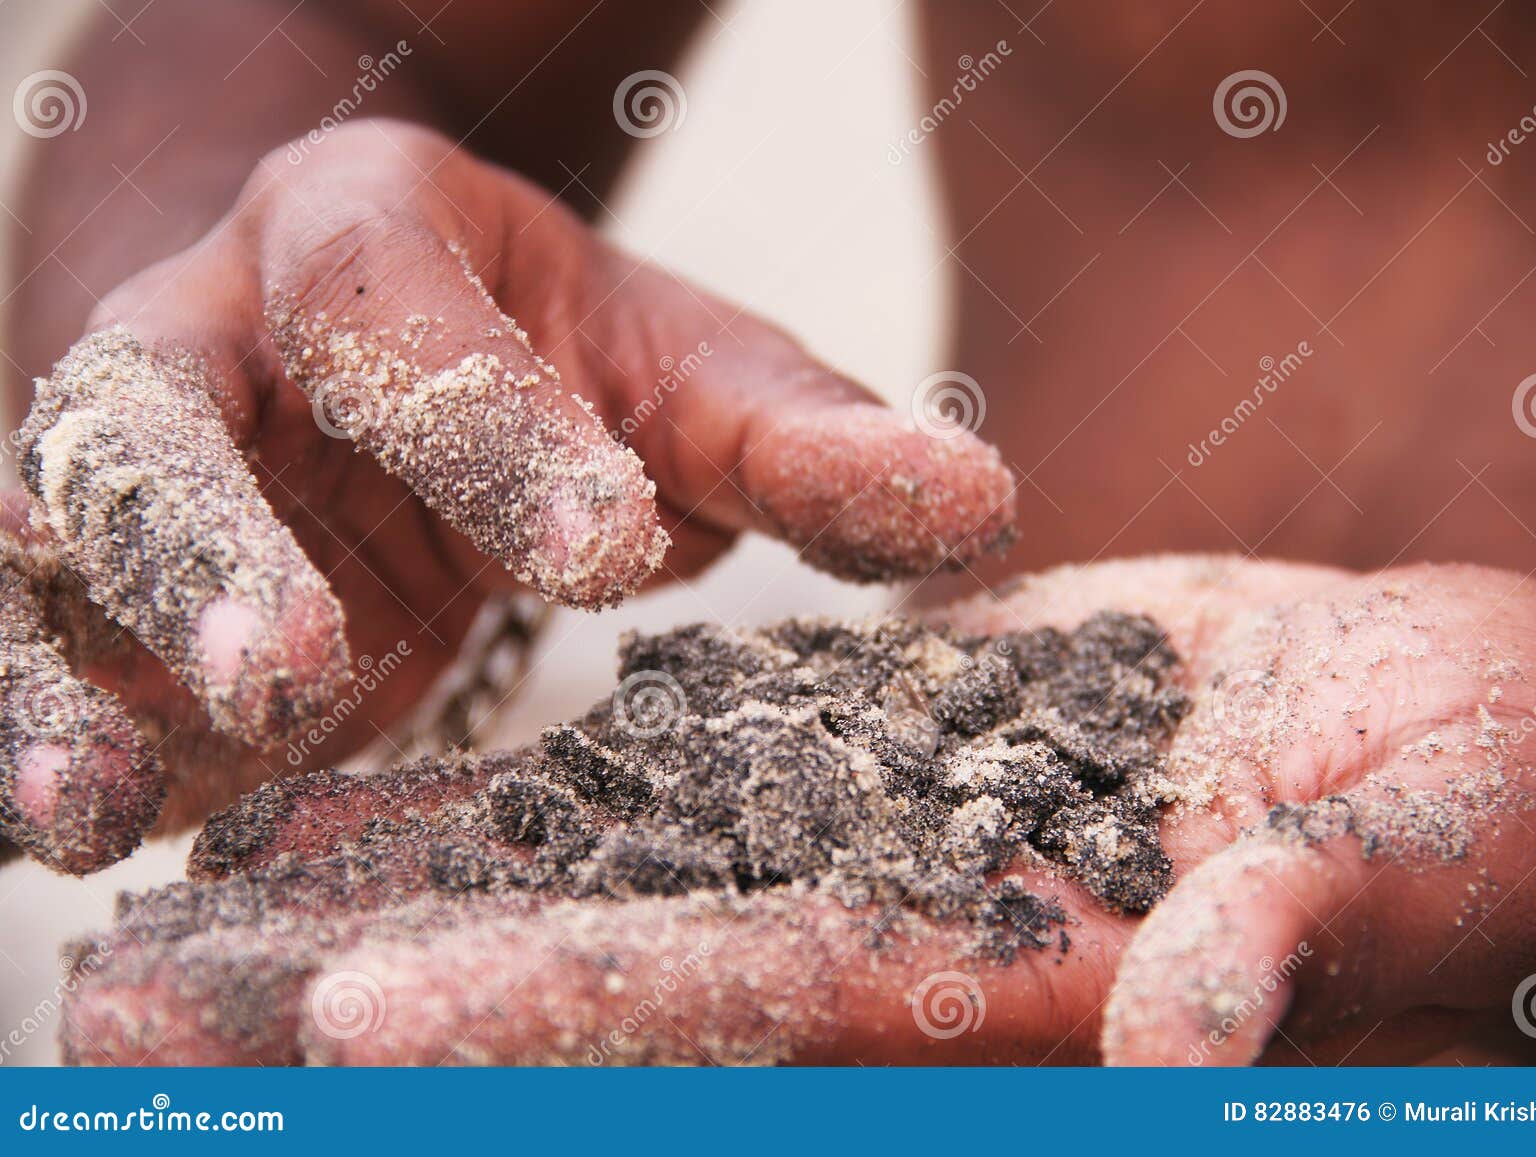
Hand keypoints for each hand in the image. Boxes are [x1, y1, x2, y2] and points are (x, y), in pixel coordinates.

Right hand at [0, 119, 1016, 874]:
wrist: (393, 372)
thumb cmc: (556, 371)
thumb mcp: (687, 382)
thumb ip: (807, 444)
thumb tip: (972, 500)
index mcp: (368, 240)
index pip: (397, 308)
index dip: (487, 422)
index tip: (604, 545)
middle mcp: (212, 337)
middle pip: (154, 411)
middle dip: (207, 540)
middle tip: (296, 668)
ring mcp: (129, 470)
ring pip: (45, 546)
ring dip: (60, 670)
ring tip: (95, 799)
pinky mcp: (96, 593)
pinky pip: (40, 654)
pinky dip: (51, 739)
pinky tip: (86, 834)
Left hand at [57, 556, 1535, 1063]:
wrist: (1465, 718)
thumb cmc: (1498, 809)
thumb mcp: (1419, 871)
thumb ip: (1292, 951)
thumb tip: (1189, 1045)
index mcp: (1010, 995)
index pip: (749, 1026)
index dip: (555, 1023)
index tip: (337, 1020)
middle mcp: (910, 941)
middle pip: (613, 964)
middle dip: (390, 977)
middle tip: (140, 997)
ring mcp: (889, 835)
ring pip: (616, 853)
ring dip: (420, 860)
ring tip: (211, 855)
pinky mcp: (900, 741)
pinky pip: (699, 751)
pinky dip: (555, 757)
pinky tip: (422, 732)